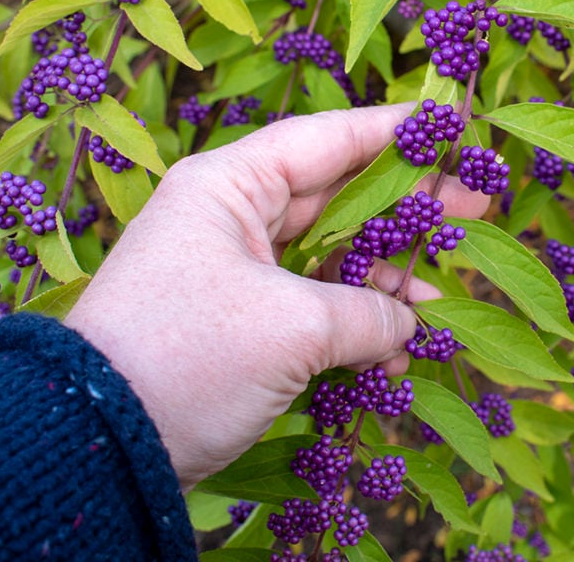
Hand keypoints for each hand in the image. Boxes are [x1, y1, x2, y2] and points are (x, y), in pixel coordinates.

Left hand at [63, 104, 488, 489]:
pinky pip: (311, 306)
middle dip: (404, 213)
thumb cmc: (188, 358)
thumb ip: (368, 314)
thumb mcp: (293, 328)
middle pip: (336, 198)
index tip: (450, 129)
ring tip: (438, 304)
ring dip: (383, 283)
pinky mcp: (239, 322)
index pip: (325, 139)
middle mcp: (231, 218)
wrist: (100, 445)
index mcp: (229, 187)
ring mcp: (234, 272)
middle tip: (473, 212)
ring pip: (329, 258)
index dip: (393, 133)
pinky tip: (395, 353)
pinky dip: (354, 325)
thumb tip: (408, 322)